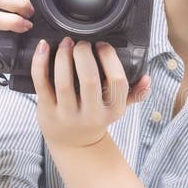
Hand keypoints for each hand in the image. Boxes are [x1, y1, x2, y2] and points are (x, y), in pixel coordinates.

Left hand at [31, 37, 150, 148]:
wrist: (74, 144)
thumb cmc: (96, 118)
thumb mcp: (118, 108)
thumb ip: (135, 93)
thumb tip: (147, 78)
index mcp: (113, 110)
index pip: (117, 81)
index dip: (110, 58)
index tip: (102, 45)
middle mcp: (91, 114)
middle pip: (89, 79)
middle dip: (84, 53)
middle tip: (81, 43)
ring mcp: (67, 114)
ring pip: (63, 80)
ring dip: (63, 56)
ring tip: (66, 43)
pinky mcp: (47, 110)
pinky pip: (41, 83)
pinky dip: (40, 62)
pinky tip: (43, 47)